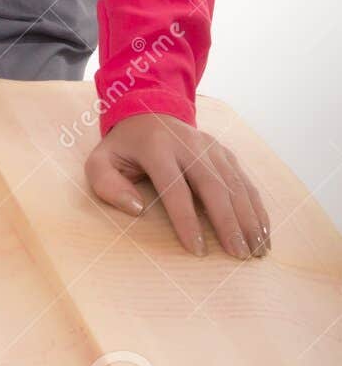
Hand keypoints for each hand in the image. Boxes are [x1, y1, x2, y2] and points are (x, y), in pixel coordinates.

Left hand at [85, 112, 270, 258]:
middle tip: (238, 255)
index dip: (186, 219)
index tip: (198, 250)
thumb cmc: (124, 147)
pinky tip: (263, 234)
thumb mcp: (101, 161)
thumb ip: (107, 184)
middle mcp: (188, 143)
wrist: (147, 110)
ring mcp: (210, 146)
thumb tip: (136, 209)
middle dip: (228, 222)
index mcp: (155, 146)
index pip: (174, 186)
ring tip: (256, 252)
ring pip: (234, 184)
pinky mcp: (224, 152)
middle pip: (212, 185)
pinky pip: (244, 181)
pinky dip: (257, 208)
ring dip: (249, 218)